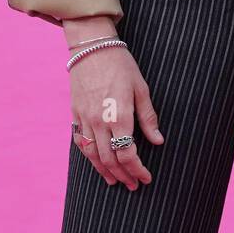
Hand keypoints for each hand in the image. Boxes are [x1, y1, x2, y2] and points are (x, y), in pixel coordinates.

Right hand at [70, 46, 163, 188]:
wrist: (92, 47)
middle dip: (124, 176)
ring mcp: (85, 119)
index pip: (127, 154)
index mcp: (119, 116)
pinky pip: (80, 142)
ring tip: (115, 182)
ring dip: (105, 172)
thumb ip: (148, 117)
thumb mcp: (141, 88)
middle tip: (134, 184)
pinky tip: (96, 162)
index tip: (146, 178)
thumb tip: (158, 140)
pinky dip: (88, 157)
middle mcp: (99, 122)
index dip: (137, 170)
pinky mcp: (75, 114)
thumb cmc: (121, 65)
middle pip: (110, 160)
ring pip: (93, 156)